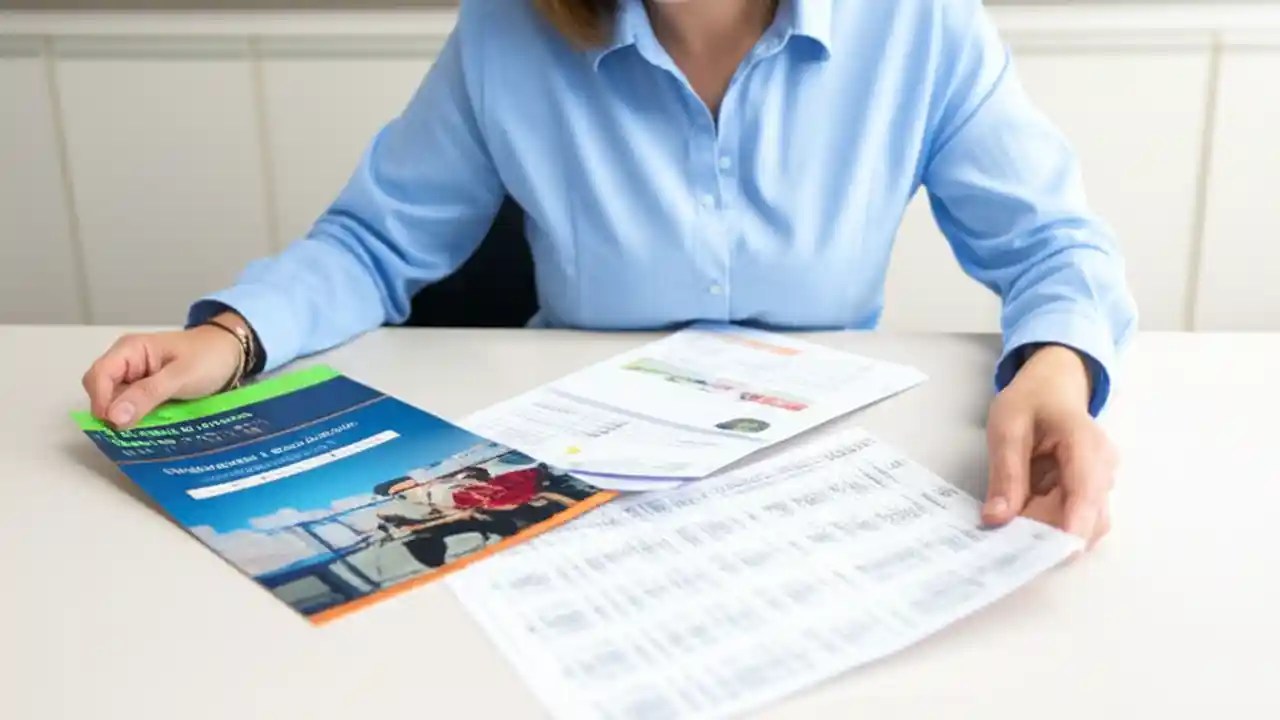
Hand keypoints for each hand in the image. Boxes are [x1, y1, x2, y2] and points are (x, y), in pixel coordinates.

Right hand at [81, 313, 246, 429]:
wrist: (231, 354)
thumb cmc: (208, 358)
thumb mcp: (180, 376)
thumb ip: (147, 394)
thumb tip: (113, 417)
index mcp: (129, 349)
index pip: (98, 376)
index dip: (101, 401)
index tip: (114, 425)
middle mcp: (126, 362)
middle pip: (101, 389)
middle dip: (110, 410)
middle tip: (129, 431)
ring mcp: (134, 376)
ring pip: (114, 401)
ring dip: (123, 416)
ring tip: (139, 432)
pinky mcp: (145, 390)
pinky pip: (130, 405)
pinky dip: (135, 417)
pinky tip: (146, 428)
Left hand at [982, 345, 1116, 548]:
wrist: (1054, 386)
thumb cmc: (1031, 400)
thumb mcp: (1006, 427)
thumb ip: (1005, 473)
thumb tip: (997, 519)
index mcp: (1085, 443)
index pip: (1086, 491)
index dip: (1070, 526)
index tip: (1047, 553)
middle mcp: (1103, 468)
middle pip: (1087, 518)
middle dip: (1049, 533)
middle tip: (1006, 533)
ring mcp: (1102, 483)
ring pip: (1084, 525)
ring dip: (1049, 531)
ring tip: (1011, 521)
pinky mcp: (1093, 493)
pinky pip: (1076, 519)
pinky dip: (1050, 525)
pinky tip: (1024, 516)